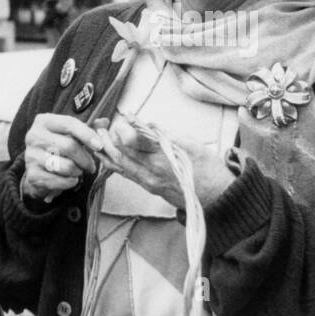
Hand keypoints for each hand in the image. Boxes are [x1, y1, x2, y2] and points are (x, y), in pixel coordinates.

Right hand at [21, 112, 103, 203]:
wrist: (37, 170)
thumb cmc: (57, 148)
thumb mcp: (70, 134)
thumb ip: (87, 127)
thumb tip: (104, 122)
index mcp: (44, 121)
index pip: (69, 124)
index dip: (87, 135)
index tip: (99, 146)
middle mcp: (34, 136)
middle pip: (69, 146)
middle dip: (85, 158)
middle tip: (91, 166)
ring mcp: (31, 156)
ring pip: (66, 166)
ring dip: (77, 171)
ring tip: (78, 171)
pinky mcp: (32, 174)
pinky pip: (59, 181)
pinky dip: (70, 182)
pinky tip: (70, 179)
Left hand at [95, 116, 234, 208]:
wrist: (216, 197)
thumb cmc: (207, 169)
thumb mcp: (191, 143)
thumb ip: (164, 134)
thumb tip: (144, 123)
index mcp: (163, 158)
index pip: (133, 142)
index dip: (122, 129)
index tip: (121, 118)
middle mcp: (152, 172)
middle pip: (120, 154)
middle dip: (106, 138)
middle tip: (100, 125)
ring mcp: (148, 182)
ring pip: (119, 166)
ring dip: (106, 150)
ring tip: (98, 136)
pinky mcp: (148, 187)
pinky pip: (125, 174)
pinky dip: (113, 162)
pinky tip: (107, 154)